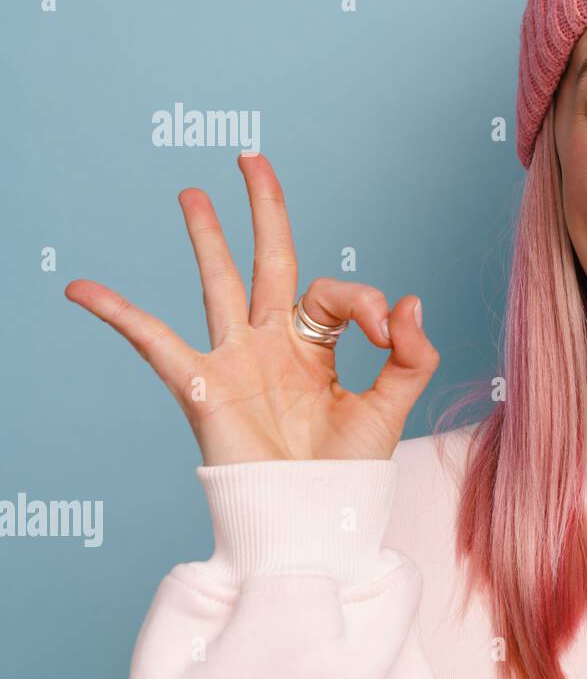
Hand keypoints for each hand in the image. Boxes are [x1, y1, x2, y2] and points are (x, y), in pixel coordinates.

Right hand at [65, 154, 439, 465]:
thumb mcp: (392, 406)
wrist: (313, 519)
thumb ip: (412, 354)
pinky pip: (153, 342)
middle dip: (263, 211)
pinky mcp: (203, 386)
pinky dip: (118, 315)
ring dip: (207, 237)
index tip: (389, 332)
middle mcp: (276, 344)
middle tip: (252, 159)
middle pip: (270, 262)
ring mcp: (237, 360)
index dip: (369, 302)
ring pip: (220, 283)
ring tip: (193, 192)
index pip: (339, 294)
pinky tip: (83, 289)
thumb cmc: (348, 471)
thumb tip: (410, 300)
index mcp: (320, 348)